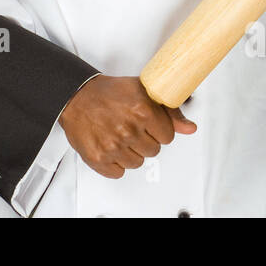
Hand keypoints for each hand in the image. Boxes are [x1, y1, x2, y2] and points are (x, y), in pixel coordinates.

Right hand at [58, 75, 195, 178]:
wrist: (76, 96)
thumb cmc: (108, 93)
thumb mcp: (143, 92)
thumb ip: (170, 112)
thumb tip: (190, 128)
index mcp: (143, 111)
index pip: (168, 136)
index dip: (158, 130)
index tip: (148, 124)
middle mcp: (129, 129)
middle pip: (154, 151)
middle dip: (144, 140)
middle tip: (130, 127)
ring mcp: (113, 146)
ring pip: (137, 163)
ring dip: (130, 152)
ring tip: (119, 135)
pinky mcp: (99, 159)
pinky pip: (118, 173)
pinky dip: (114, 163)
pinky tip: (110, 146)